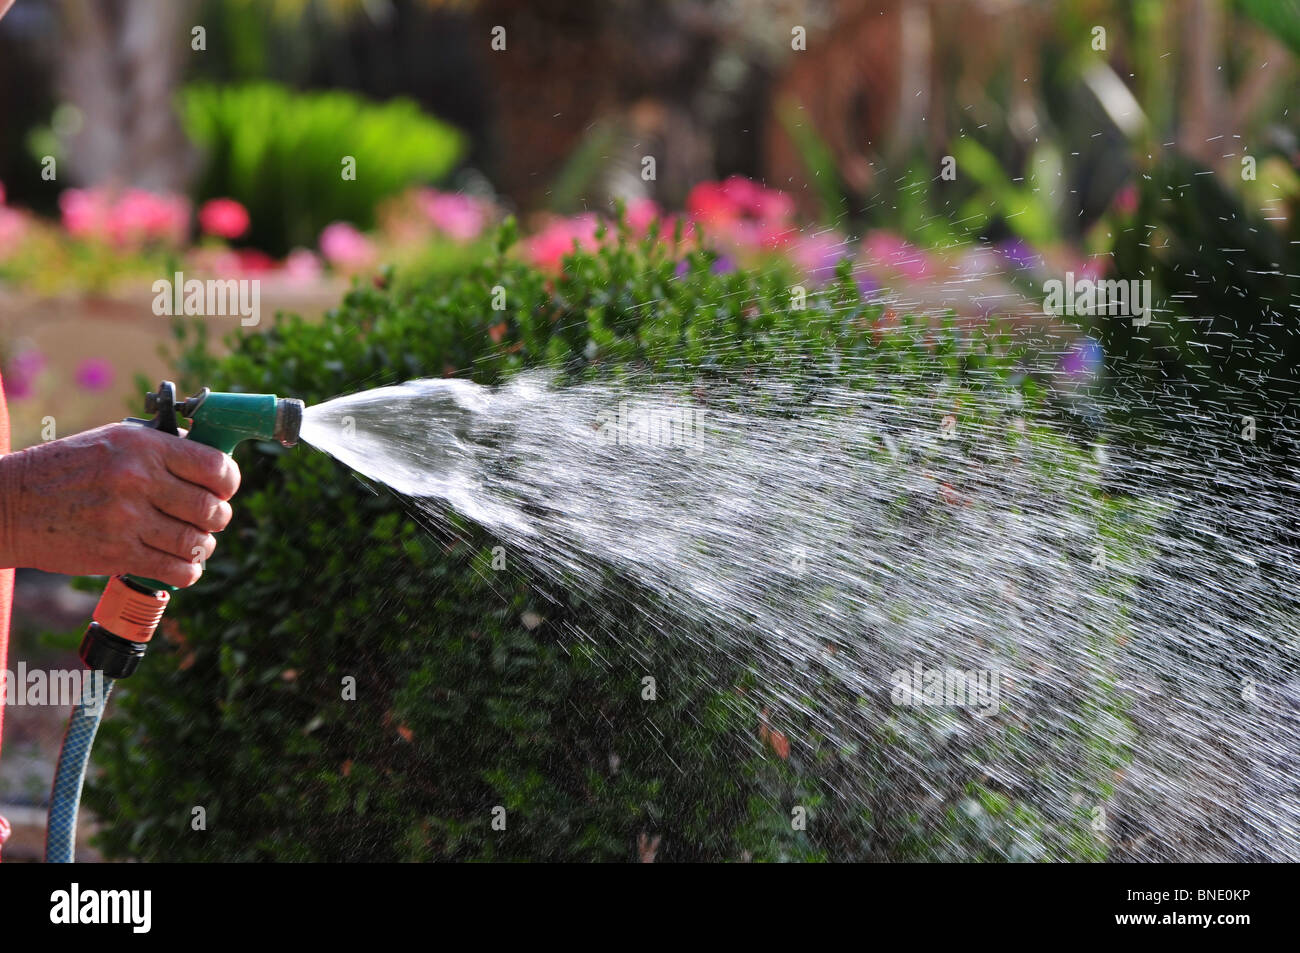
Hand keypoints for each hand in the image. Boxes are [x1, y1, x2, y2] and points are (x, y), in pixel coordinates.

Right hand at [0, 423, 240, 587]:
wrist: (10, 504)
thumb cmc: (67, 470)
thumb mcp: (113, 441)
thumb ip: (161, 449)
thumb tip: (212, 462)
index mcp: (142, 447)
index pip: (214, 466)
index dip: (228, 481)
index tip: (223, 488)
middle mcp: (137, 480)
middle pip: (211, 508)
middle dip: (218, 517)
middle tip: (208, 519)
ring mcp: (127, 519)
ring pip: (196, 542)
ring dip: (202, 547)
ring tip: (194, 544)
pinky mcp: (116, 553)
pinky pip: (175, 570)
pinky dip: (187, 571)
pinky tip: (182, 566)